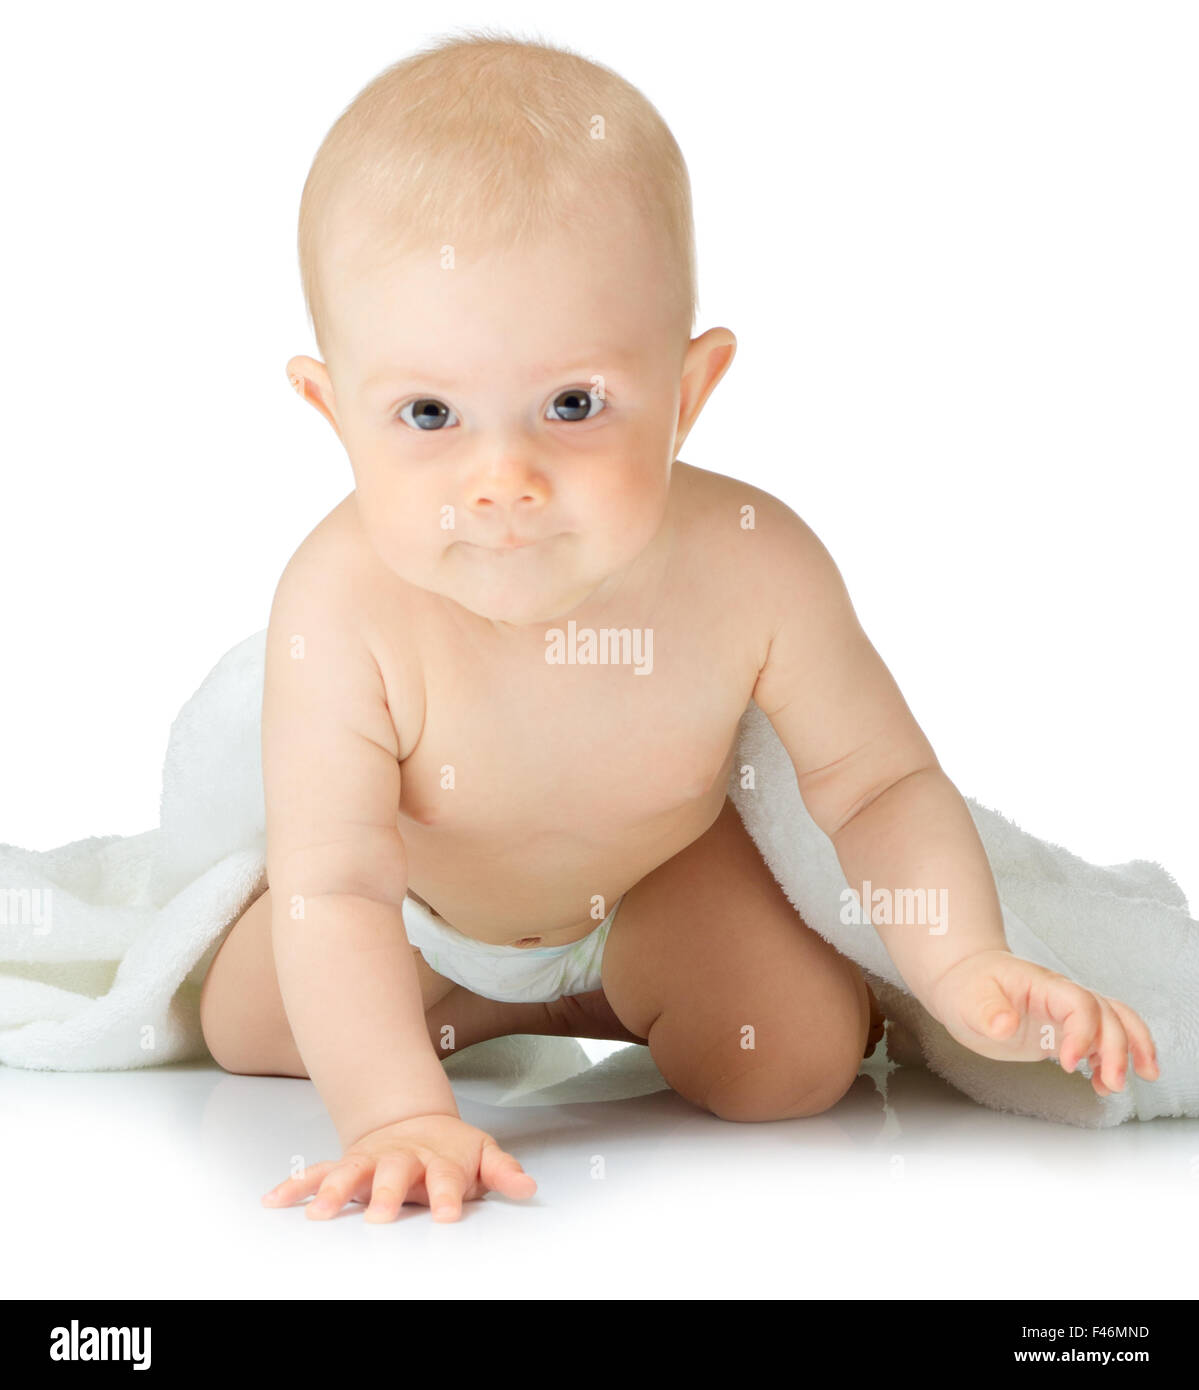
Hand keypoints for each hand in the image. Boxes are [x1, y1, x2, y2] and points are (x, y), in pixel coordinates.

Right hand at [261, 1113, 536, 1222]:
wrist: (412, 1118)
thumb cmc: (449, 1147)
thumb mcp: (482, 1154)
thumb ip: (503, 1172)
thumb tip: (528, 1187)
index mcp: (436, 1160)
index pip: (446, 1177)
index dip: (449, 1195)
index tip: (448, 1215)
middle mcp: (400, 1159)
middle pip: (393, 1173)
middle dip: (385, 1193)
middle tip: (379, 1215)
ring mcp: (370, 1159)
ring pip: (349, 1171)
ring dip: (333, 1189)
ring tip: (318, 1212)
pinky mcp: (346, 1163)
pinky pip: (317, 1173)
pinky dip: (296, 1185)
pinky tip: (275, 1199)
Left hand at [927, 949, 1159, 1095]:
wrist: (963, 978)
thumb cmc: (967, 984)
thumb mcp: (967, 997)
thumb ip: (987, 1011)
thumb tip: (1004, 1025)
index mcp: (1043, 985)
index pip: (1080, 1003)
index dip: (1083, 1033)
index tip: (1068, 1063)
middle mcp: (1061, 996)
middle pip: (1107, 1014)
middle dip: (1118, 1049)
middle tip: (1113, 1083)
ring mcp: (1065, 1013)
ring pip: (1115, 1023)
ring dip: (1131, 1050)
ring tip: (1130, 1082)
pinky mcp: (1062, 1031)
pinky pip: (1100, 1041)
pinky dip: (1111, 1060)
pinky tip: (1103, 1084)